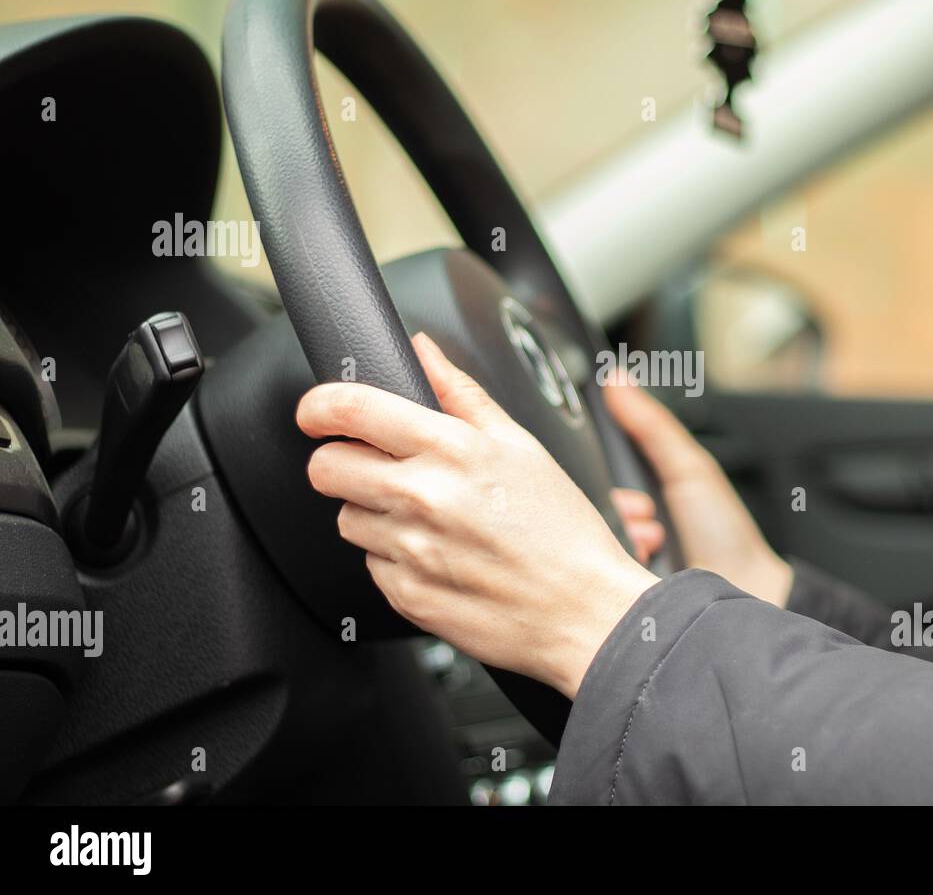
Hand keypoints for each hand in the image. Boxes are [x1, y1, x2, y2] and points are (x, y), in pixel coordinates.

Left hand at [296, 333, 657, 699]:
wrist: (585, 612)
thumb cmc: (562, 531)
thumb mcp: (520, 445)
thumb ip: (461, 393)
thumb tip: (423, 350)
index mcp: (450, 449)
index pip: (351, 410)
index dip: (319, 405)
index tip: (317, 411)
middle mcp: (422, 497)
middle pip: (326, 467)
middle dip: (340, 461)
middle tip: (373, 467)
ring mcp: (409, 550)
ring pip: (346, 518)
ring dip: (372, 514)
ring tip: (427, 520)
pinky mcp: (405, 595)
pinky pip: (372, 565)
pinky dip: (394, 558)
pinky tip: (439, 555)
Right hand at [604, 379, 792, 606]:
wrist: (746, 594)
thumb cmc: (726, 535)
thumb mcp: (689, 467)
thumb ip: (651, 424)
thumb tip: (616, 379)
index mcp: (637, 494)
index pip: (593, 473)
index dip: (597, 469)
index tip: (616, 471)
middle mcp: (622, 529)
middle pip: (587, 505)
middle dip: (615, 505)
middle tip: (645, 509)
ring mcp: (616, 562)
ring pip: (588, 538)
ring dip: (621, 534)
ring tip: (653, 537)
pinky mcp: (613, 594)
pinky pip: (593, 572)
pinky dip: (618, 562)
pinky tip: (644, 561)